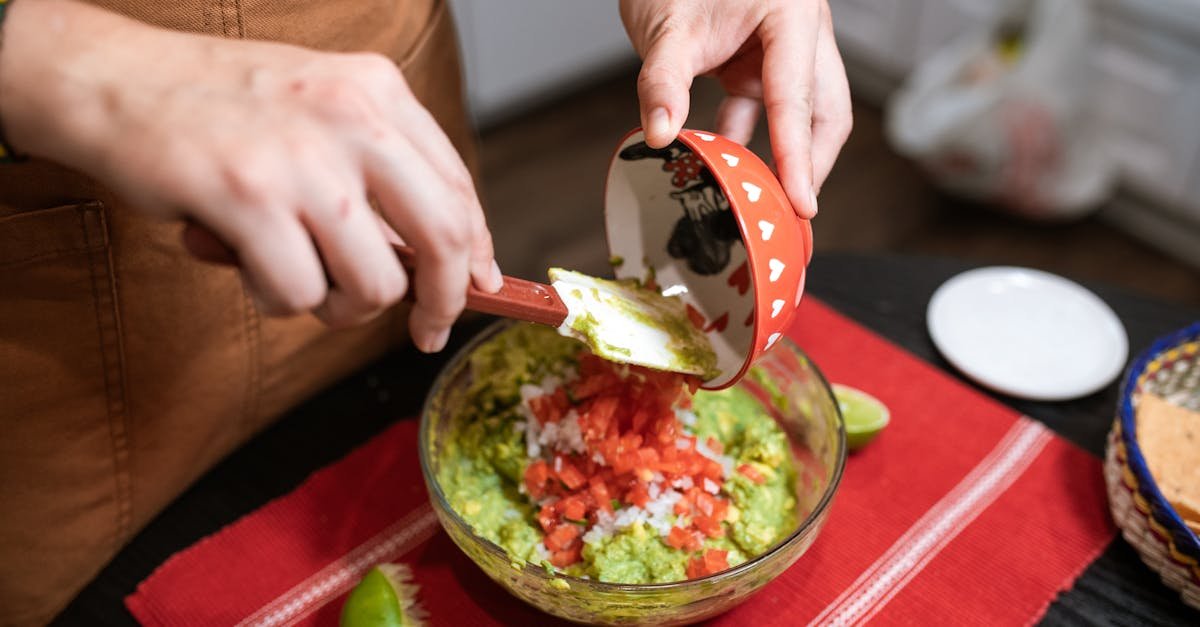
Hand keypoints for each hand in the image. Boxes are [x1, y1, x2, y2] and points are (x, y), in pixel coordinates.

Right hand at [0, 0, 499, 351]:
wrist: (112, 78)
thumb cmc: (219, 105)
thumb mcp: (320, 107)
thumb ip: (379, 172)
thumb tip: (439, 263)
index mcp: (378, 90)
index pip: (459, 188)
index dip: (477, 252)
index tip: (477, 288)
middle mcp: (353, 117)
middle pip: (445, 239)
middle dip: (441, 302)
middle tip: (424, 329)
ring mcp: (302, 158)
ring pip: (372, 283)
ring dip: (337, 305)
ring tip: (290, 271)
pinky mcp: (248, 198)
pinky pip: (298, 294)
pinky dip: (274, 297)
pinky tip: (241, 260)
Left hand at [619, 0, 851, 217]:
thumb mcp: (666, 27)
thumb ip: (662, 81)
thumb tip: (659, 135)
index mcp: (791, 14)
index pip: (797, 97)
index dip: (798, 156)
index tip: (800, 202)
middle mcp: (800, 32)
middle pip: (824, 111)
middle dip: (810, 163)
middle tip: (790, 212)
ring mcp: (783, 48)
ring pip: (799, 113)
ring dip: (779, 155)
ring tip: (759, 198)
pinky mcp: (760, 61)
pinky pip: (765, 109)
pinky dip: (747, 138)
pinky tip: (725, 164)